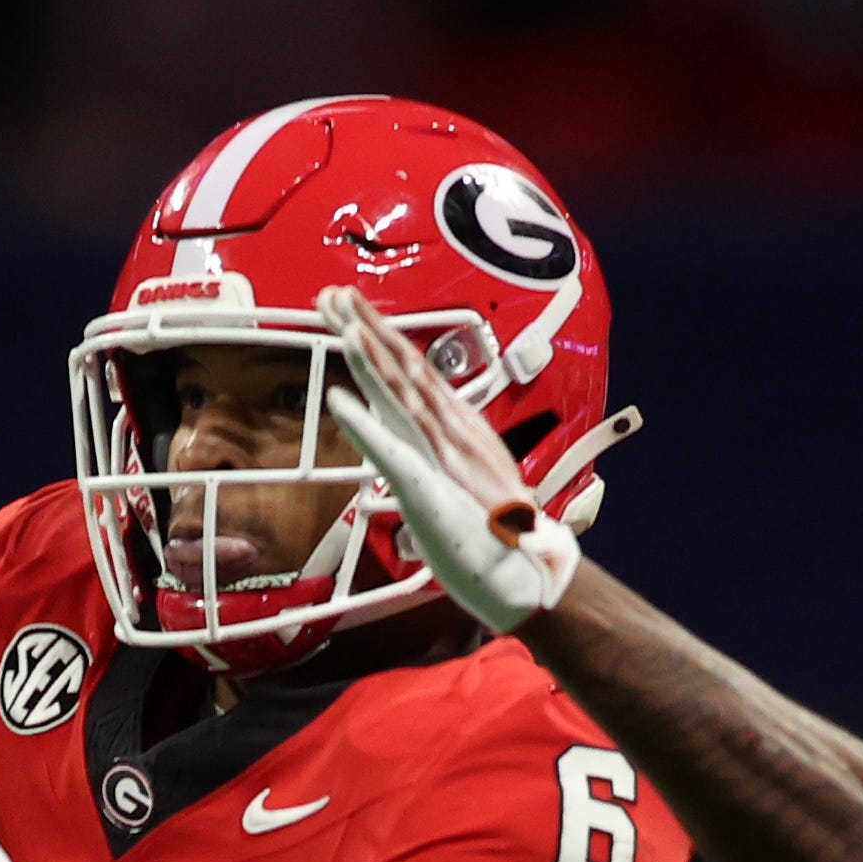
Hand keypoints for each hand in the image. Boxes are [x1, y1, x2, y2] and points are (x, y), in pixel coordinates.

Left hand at [317, 285, 579, 633]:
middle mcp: (451, 431)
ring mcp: (441, 454)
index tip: (354, 310)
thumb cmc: (501, 535)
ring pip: (399, 393)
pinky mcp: (430, 484)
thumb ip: (446, 465)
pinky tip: (336, 396)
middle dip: (368, 327)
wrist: (530, 570)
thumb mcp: (470, 486)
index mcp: (458, 430)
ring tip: (338, 317)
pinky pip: (391, 447)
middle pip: (404, 369)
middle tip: (332, 292)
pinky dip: (363, 421)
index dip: (384, 341)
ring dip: (367, 353)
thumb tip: (426, 457)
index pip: (415, 375)